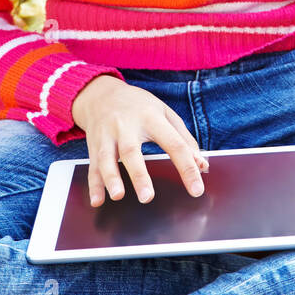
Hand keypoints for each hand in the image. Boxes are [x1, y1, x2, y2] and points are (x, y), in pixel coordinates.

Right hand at [70, 75, 208, 206]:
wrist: (102, 94)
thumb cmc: (140, 107)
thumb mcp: (165, 114)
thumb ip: (184, 139)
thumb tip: (202, 165)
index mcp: (151, 118)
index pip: (173, 144)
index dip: (187, 167)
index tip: (196, 190)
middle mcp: (126, 125)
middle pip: (132, 150)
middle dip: (138, 174)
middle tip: (147, 197)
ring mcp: (107, 135)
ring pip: (107, 157)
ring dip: (111, 178)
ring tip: (118, 196)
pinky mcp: (93, 145)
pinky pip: (93, 166)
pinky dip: (94, 185)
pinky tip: (97, 200)